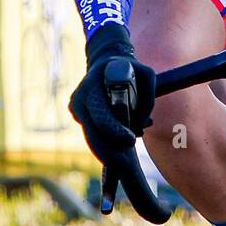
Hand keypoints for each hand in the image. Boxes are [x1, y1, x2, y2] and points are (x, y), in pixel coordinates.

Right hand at [69, 23, 155, 168]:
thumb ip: (148, 97)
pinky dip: (104, 141)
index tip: (130, 140)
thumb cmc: (130, 68)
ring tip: (123, 164)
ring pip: (91, 136)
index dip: (115, 130)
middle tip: (125, 166)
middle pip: (92, 133)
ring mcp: (76, 106)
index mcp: (94, 85)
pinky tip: (117, 145)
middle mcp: (80, 97)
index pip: (102, 115)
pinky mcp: (76, 112)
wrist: (107, 59)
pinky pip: (91, 132)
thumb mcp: (146, 74)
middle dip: (108, 153)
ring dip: (107, 151)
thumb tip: (143, 122)